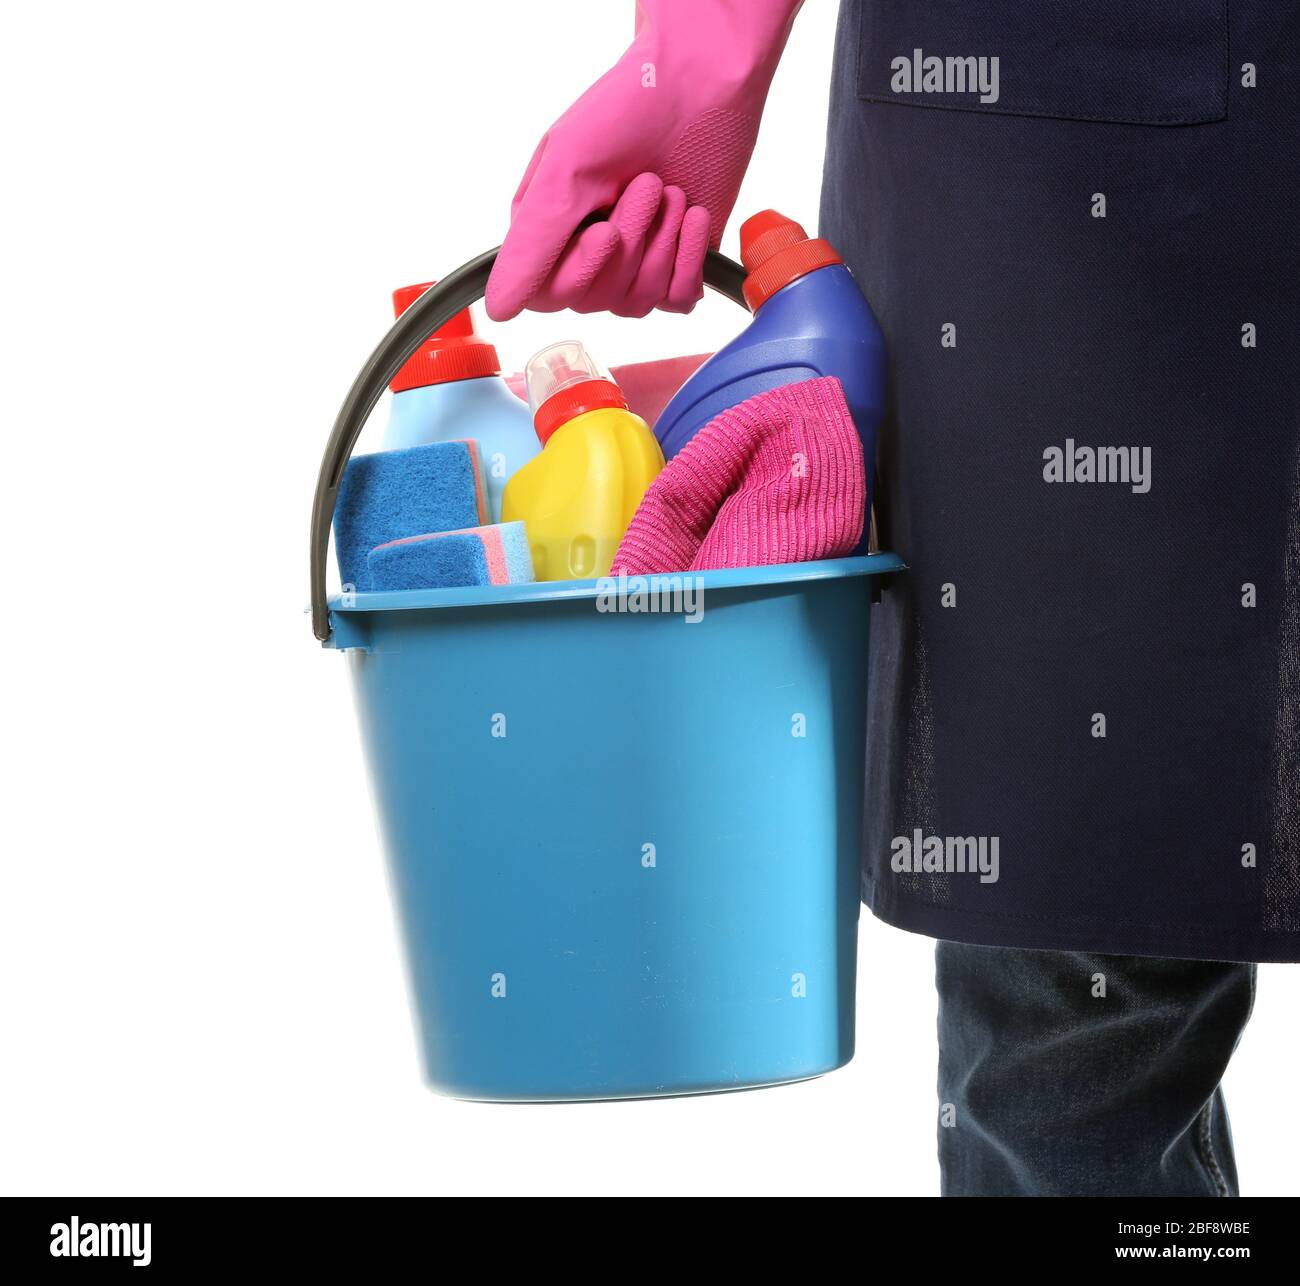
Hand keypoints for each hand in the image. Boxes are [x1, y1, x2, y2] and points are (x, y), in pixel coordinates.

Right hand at [485, 0, 801, 320]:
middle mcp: (586, 254)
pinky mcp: (677, 264)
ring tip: (670, 190)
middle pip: (596, 298)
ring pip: (638, 300)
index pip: (548, 294)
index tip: (605, 232)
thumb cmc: (627, 110)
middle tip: (646, 184)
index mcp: (546, 230)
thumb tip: (498, 307)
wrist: (701, 83)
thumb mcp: (566, 169)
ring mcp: (633, 263)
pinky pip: (678, 299)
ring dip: (662, 242)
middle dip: (630, 241)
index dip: (580, 271)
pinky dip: (689, 258)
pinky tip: (693, 213)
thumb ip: (531, 243)